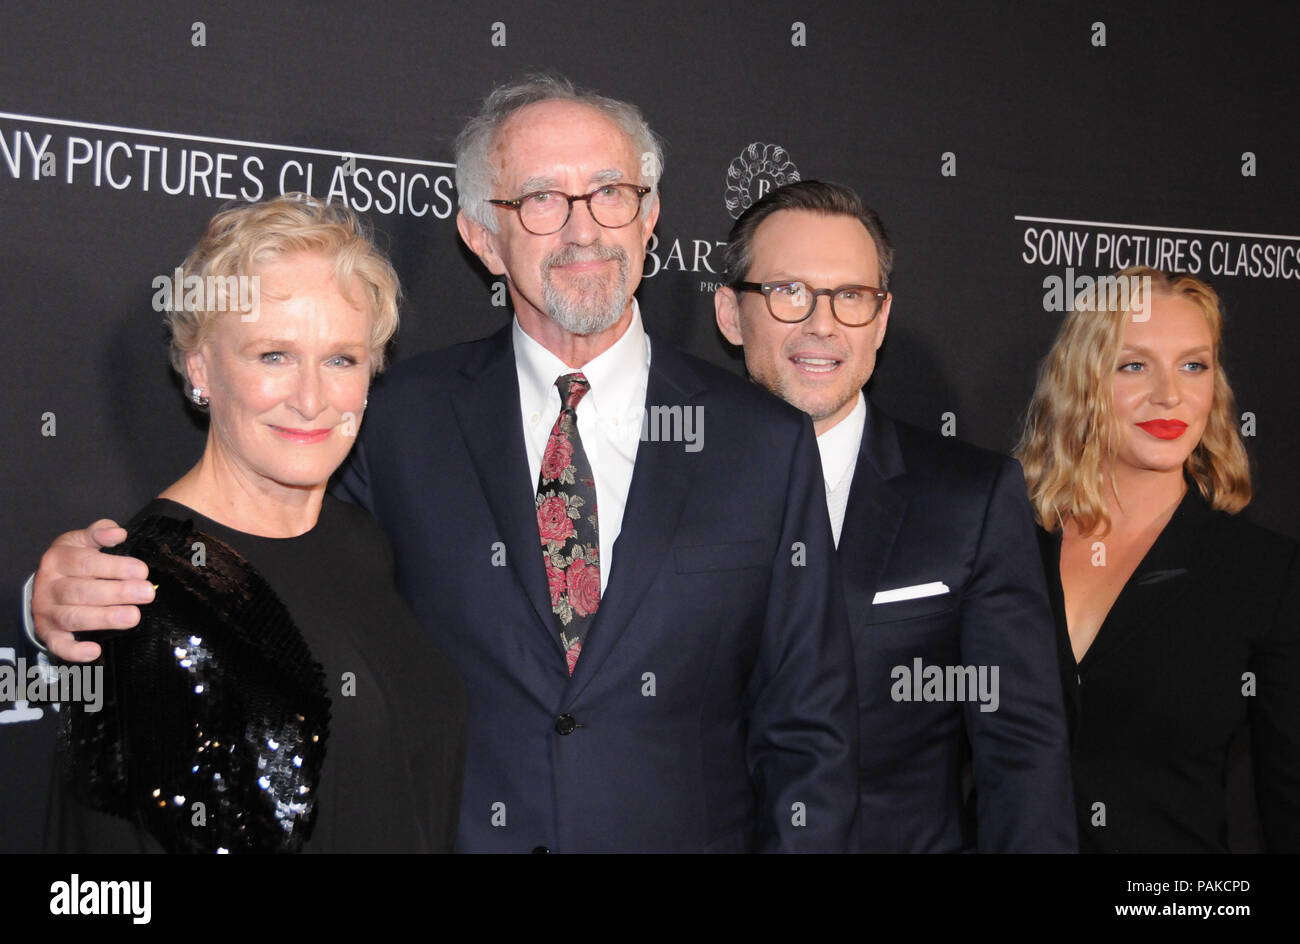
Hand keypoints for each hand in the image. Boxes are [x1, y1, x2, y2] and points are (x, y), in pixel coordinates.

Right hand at [32, 520, 153, 662]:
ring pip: (73, 617)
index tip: (142, 571)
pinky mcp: (48, 633)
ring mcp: (48, 612)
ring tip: (133, 617)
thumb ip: (98, 533)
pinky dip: (74, 651)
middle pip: (82, 591)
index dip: (115, 567)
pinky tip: (95, 651)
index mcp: (58, 560)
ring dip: (104, 618)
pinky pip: (58, 645)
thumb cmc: (72, 562)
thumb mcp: (81, 541)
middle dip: (117, 593)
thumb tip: (118, 532)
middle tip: (147, 593)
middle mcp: (49, 586)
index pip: (86, 563)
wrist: (45, 586)